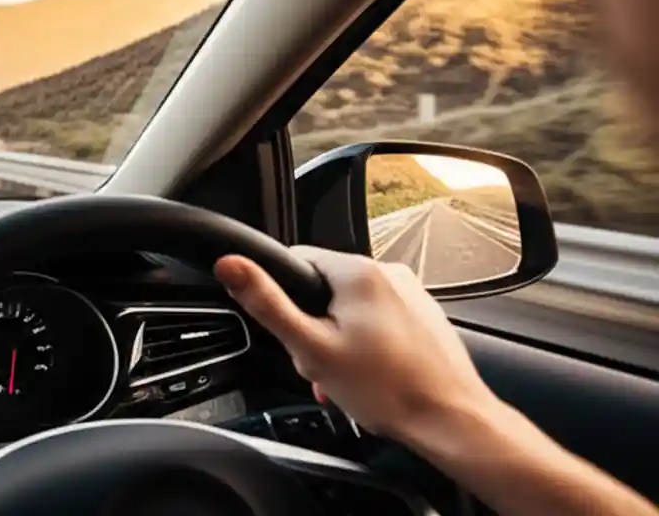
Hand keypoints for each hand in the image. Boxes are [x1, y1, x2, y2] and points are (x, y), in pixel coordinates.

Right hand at [215, 246, 498, 443]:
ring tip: (348, 378)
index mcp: (357, 271)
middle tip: (321, 365)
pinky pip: (379, 321)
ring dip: (339, 340)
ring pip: (351, 309)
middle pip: (324, 290)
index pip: (296, 261)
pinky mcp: (424, 315)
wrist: (450, 420)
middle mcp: (388, 272)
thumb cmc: (386, 389)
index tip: (295, 335)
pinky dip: (368, 345)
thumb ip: (267, 303)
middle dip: (314, 328)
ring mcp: (411, 293)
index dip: (285, 300)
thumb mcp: (311, 348)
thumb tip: (230, 264)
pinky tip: (372, 376)